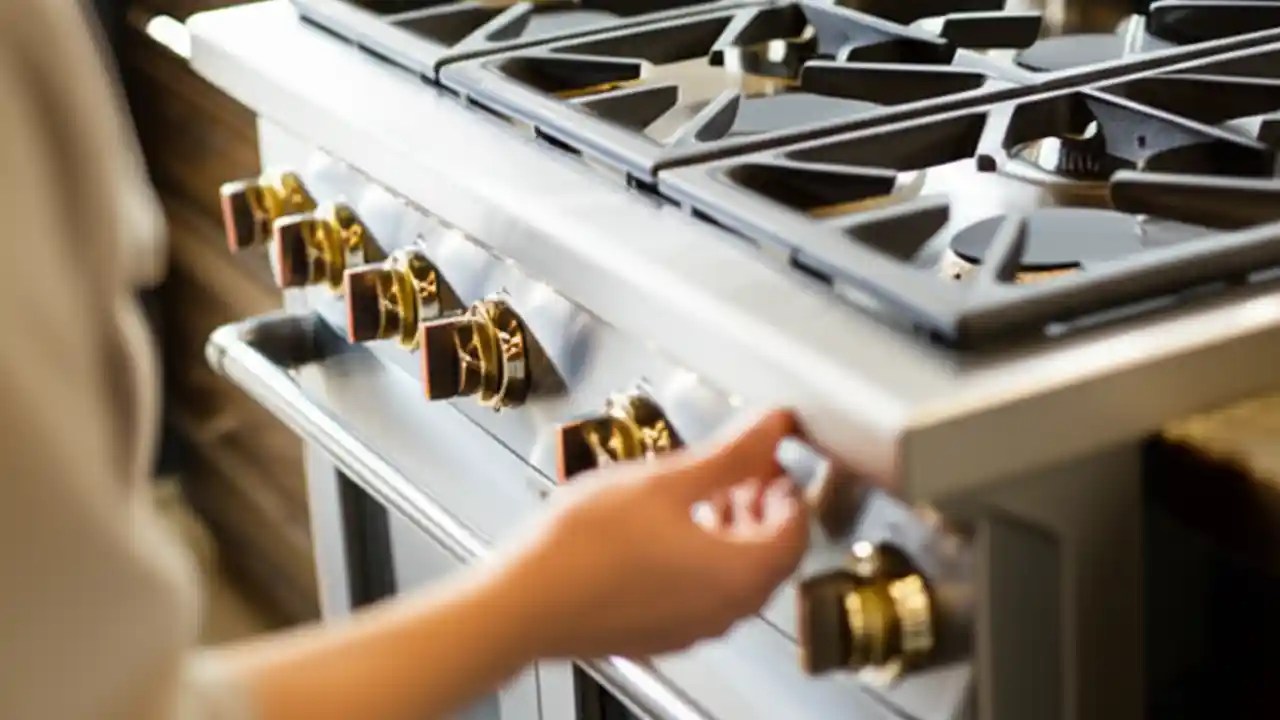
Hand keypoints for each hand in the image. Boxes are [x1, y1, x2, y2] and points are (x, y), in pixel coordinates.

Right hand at [494, 410, 808, 658]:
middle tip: (744, 469)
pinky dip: (703, 558)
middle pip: (771, 555)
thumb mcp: (665, 480)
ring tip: (705, 492)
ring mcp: (694, 628)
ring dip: (733, 530)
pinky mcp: (663, 634)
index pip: (797, 529)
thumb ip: (729, 453)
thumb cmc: (582, 549)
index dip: (789, 485)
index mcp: (739, 574)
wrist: (523, 603)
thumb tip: (771, 427)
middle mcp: (725, 611)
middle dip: (763, 506)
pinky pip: (703, 594)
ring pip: (737, 576)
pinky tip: (669, 528)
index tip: (771, 458)